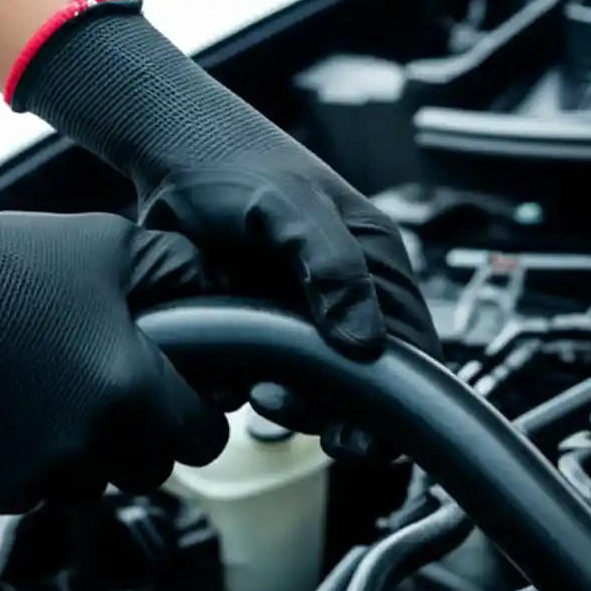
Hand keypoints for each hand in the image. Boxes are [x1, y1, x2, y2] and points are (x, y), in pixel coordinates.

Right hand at [0, 184, 227, 512]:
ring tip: (54, 396)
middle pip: (152, 471)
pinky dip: (31, 466)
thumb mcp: (110, 246)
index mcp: (132, 389)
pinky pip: (35, 495)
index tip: (185, 404)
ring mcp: (38, 473)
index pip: (205, 439)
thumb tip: (223, 300)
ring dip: (86, 455)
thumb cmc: (2, 264)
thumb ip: (182, 273)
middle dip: (143, 438)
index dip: (200, 418)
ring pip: (92, 487)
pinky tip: (14, 413)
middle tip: (112, 394)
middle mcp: (90, 443)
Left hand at [10, 1, 441, 460]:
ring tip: (251, 385)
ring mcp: (303, 323)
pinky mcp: (260, 335)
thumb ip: (332, 267)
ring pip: (317, 396)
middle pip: (367, 391)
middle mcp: (349, 302)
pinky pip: (268, 382)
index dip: (398, 406)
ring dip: (289, 407)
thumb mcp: (291, 207)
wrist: (173, 157)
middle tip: (280, 403)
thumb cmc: (241, 165)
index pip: (416, 357)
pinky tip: (224, 374)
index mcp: (378, 271)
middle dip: (331, 413)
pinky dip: (248, 391)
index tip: (356, 434)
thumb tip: (365, 344)